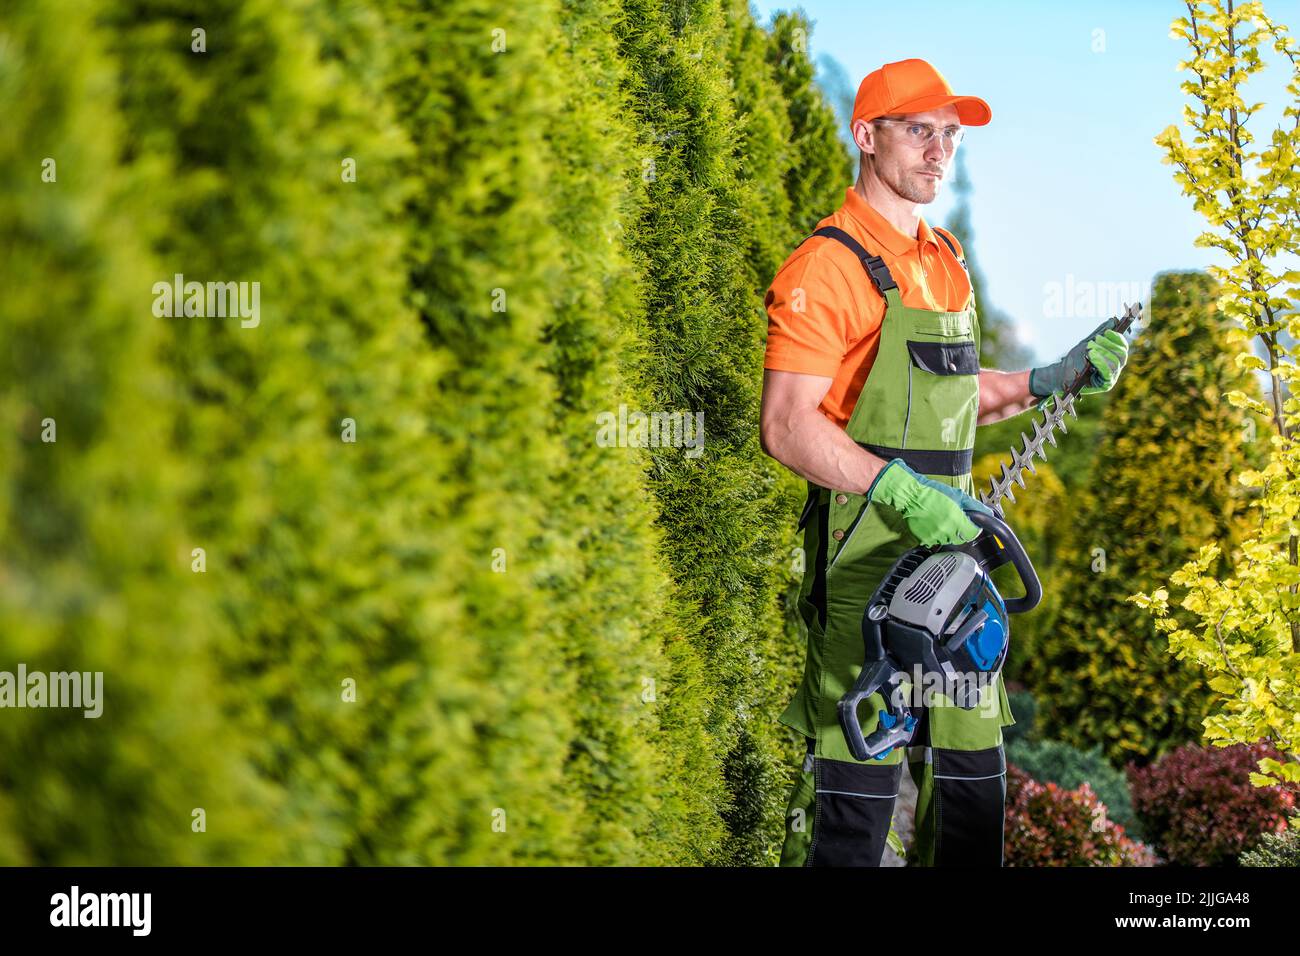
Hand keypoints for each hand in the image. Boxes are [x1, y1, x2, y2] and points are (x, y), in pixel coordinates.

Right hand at [865, 459, 992, 546]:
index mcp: (957, 521)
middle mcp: (947, 531)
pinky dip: (936, 534)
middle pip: (962, 538)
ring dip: (949, 533)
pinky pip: (935, 541)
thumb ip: (975, 506)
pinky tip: (933, 523)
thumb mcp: (958, 495)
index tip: (971, 523)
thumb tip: (987, 513)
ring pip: (949, 540)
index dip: (974, 527)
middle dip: (962, 530)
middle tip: (955, 518)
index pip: (974, 533)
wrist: (911, 495)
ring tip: (942, 519)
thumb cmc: (932, 492)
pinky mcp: (924, 539)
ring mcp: (935, 537)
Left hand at [1029, 317, 1129, 400]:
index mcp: (1114, 358)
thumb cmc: (1074, 360)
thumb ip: (1100, 333)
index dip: (1118, 338)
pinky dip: (1100, 361)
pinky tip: (1091, 355)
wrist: (1060, 374)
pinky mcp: (1105, 385)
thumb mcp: (1087, 344)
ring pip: (1116, 362)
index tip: (1107, 331)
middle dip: (1109, 345)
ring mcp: (1111, 377)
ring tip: (1090, 348)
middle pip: (1122, 354)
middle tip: (1096, 340)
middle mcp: (1116, 368)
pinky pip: (1108, 372)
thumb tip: (1113, 321)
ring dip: (1103, 352)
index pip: (1122, 347)